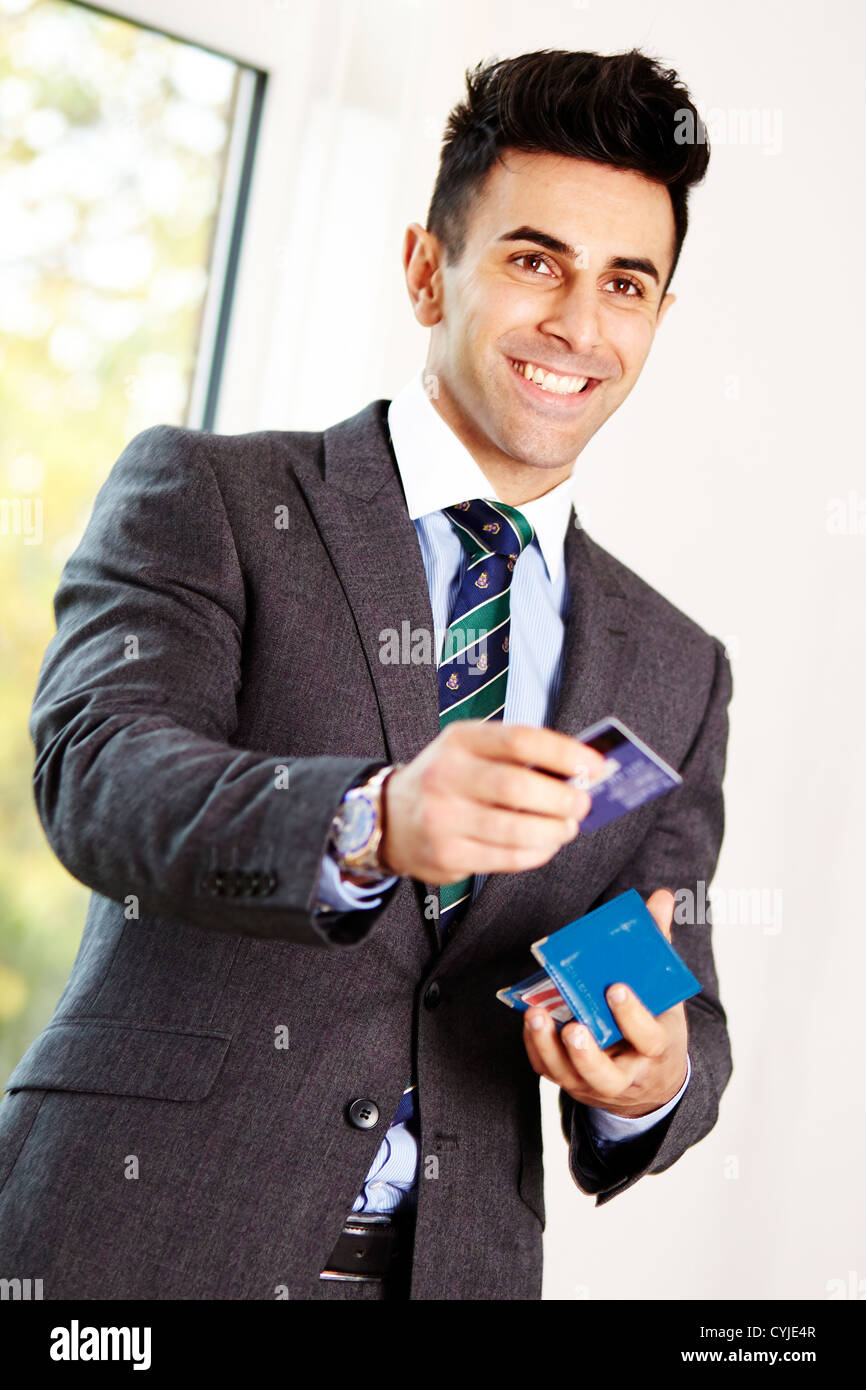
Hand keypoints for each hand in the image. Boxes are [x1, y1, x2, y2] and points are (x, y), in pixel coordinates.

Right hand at [379, 721, 605, 884]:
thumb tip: (580, 770)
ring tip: (567, 827)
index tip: (596, 765)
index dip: (565, 753)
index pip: (520, 740)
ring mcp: (443, 818)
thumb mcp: (472, 751)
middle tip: (581, 803)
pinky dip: (535, 853)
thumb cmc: (448, 780)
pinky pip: (504, 858)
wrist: (389, 817)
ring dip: (553, 830)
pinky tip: (544, 845)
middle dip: (562, 798)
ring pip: (514, 829)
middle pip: (518, 786)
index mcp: (461, 740)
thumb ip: (519, 756)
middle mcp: (447, 775)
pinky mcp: (447, 854)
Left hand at [522, 889, 688, 1116]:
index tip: (615, 989)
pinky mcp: (571, 1082)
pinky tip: (529, 1019)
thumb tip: (661, 897)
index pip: (648, 1037)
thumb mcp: (665, 993)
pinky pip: (548, 1069)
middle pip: (606, 1075)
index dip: (632, 1016)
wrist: (652, 1082)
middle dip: (587, 1053)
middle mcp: (627, 1075)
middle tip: (573, 1027)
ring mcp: (596, 1084)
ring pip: (571, 1075)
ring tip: (536, 1015)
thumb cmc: (655, 1026)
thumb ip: (658, 944)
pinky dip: (536, 1046)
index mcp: (657, 1049)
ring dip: (549, 1048)